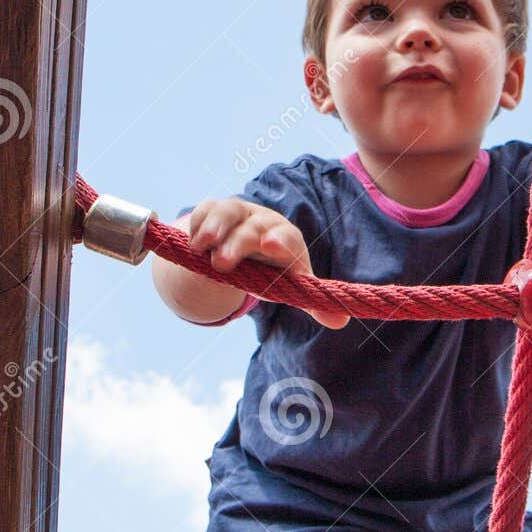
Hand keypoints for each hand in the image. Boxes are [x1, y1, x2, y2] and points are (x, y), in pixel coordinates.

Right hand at [186, 198, 349, 329]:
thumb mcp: (290, 286)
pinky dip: (198, 223)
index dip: (280, 241)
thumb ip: (312, 303)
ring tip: (199, 248)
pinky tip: (190, 242)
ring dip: (213, 227)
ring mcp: (239, 213)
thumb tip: (340, 322)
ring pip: (228, 211)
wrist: (248, 247)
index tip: (270, 246)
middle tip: (222, 264)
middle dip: (238, 243)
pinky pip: (206, 210)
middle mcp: (263, 222)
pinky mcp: (214, 210)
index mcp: (286, 239)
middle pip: (253, 228)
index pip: (287, 237)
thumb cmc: (272, 270)